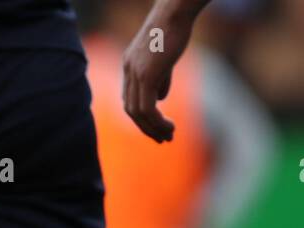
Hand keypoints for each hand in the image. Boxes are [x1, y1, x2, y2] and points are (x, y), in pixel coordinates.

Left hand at [121, 0, 204, 142]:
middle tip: (162, 139)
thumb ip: (161, 79)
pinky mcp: (146, 75)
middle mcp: (128, 70)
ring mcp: (135, 73)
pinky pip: (146, 108)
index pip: (130, 99)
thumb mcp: (165, 57)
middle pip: (130, 109)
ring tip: (168, 136)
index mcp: (129, 66)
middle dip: (146, 127)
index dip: (141, 117)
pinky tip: (168, 126)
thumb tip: (161, 98)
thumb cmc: (175, 29)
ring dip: (152, 128)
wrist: (176, 11)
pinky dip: (155, 121)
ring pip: (137, 112)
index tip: (156, 128)